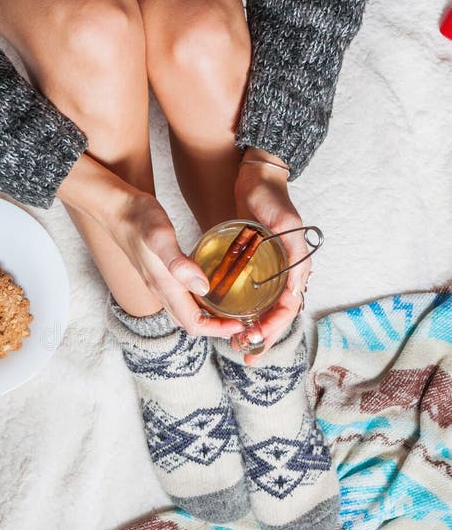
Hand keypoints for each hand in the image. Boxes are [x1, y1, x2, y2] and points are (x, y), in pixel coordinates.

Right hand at [108, 189, 243, 337]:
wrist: (116, 208)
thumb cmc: (138, 218)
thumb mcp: (160, 237)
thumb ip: (179, 263)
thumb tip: (203, 287)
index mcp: (165, 286)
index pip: (193, 323)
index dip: (217, 329)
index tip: (239, 323)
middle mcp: (162, 289)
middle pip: (190, 322)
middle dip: (216, 327)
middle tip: (241, 319)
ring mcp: (159, 282)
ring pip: (185, 310)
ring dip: (208, 316)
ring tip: (230, 308)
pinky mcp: (160, 272)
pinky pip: (181, 296)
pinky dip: (199, 300)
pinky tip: (210, 286)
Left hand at [234, 148, 309, 363]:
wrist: (257, 177)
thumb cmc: (271, 198)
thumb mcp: (284, 223)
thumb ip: (293, 253)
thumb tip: (297, 289)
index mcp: (297, 268)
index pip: (288, 309)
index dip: (273, 328)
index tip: (254, 339)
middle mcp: (287, 273)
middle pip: (277, 316)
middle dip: (263, 337)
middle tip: (244, 352)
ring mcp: (272, 271)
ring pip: (266, 310)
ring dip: (255, 329)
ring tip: (238, 343)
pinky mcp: (257, 266)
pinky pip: (255, 296)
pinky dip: (247, 312)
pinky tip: (233, 321)